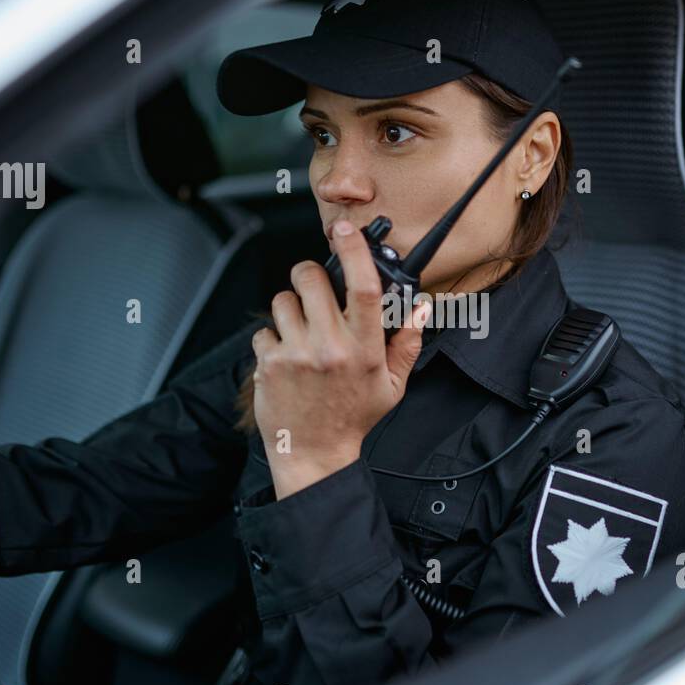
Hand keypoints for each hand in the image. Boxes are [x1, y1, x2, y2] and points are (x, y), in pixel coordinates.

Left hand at [250, 221, 431, 499]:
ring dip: (291, 308)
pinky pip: (263, 330)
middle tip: (315, 290)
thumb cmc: (354, 417)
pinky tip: (286, 357)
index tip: (344, 230)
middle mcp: (331, 348)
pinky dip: (272, 339)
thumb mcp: (393, 385)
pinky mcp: (269, 365)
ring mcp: (297, 355)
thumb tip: (421, 306)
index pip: (363, 287)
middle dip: (310, 274)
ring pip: (283, 300)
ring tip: (302, 331)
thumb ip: (408, 342)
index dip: (354, 250)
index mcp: (365, 349)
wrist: (314, 454)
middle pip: (311, 279)